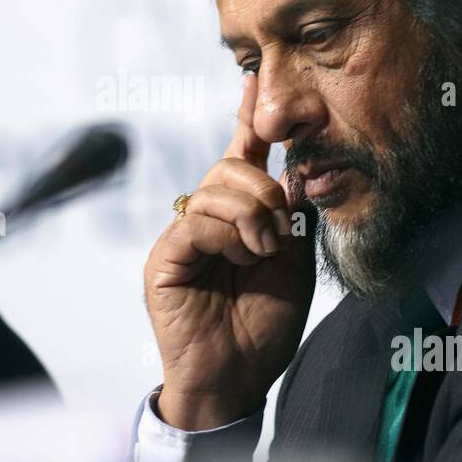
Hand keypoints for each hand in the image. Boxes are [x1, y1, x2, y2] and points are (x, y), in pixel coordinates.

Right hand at [143, 73, 317, 429]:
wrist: (237, 380)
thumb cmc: (263, 328)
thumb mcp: (293, 265)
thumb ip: (292, 220)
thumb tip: (297, 173)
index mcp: (236, 220)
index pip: (239, 157)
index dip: (246, 119)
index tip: (253, 80)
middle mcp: (204, 222)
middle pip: (228, 167)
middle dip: (264, 190)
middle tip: (280, 232)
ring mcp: (181, 238)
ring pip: (213, 189)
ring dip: (251, 215)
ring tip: (262, 251)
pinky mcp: (164, 259)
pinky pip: (194, 222)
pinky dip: (226, 234)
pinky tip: (241, 257)